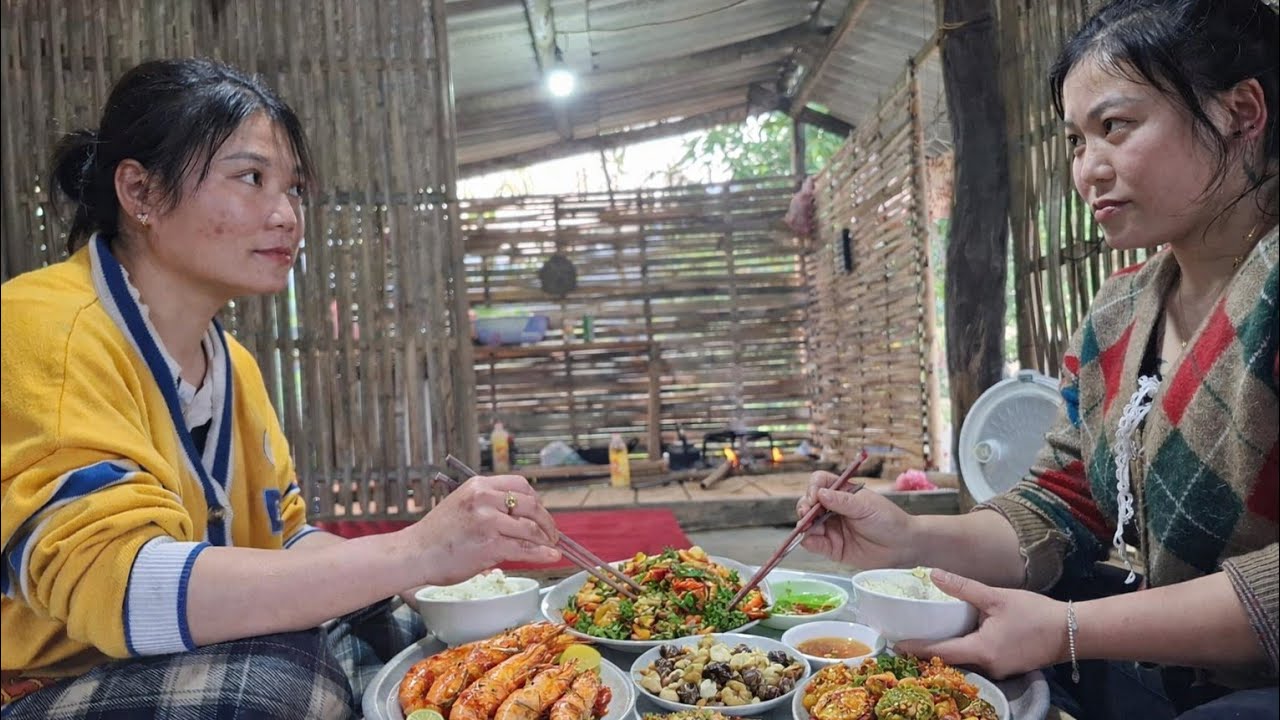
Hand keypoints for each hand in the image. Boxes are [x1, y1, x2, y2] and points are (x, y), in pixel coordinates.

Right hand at [404, 474, 560, 585]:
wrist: (415, 553)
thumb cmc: (437, 535)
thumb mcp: (462, 505)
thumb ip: (488, 504)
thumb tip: (520, 515)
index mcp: (478, 485)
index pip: (520, 485)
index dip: (536, 501)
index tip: (541, 513)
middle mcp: (484, 499)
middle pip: (531, 506)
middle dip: (546, 522)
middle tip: (552, 534)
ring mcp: (488, 521)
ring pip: (531, 528)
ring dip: (546, 539)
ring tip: (551, 546)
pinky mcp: (490, 544)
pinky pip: (525, 549)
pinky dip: (542, 554)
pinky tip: (552, 556)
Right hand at [796, 470, 916, 568]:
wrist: (903, 546)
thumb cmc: (888, 520)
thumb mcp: (866, 506)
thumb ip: (842, 501)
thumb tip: (819, 493)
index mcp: (842, 493)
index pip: (819, 483)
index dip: (813, 488)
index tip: (815, 497)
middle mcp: (833, 509)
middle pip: (807, 503)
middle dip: (804, 507)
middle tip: (807, 514)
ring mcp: (831, 528)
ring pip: (807, 524)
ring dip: (804, 525)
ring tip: (811, 528)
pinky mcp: (832, 548)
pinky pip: (814, 544)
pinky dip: (809, 542)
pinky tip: (811, 541)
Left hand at [895, 569, 1067, 679]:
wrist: (1074, 632)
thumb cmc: (1035, 613)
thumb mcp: (997, 597)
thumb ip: (964, 588)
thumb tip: (933, 574)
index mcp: (982, 650)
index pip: (941, 652)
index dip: (917, 648)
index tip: (895, 645)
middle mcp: (987, 666)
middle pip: (951, 661)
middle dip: (929, 652)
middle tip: (906, 639)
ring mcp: (998, 670)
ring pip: (965, 662)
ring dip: (947, 652)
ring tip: (926, 637)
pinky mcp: (1007, 667)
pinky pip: (979, 661)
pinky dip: (965, 651)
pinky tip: (957, 638)